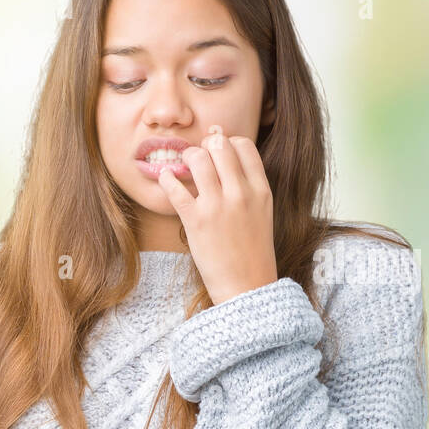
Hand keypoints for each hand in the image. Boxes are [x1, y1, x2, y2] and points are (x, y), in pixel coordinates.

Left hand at [157, 125, 278, 304]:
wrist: (247, 286)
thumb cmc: (253, 251)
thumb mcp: (262, 213)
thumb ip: (249, 187)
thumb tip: (229, 158)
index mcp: (261, 191)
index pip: (244, 145)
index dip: (228, 142)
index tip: (220, 152)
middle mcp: (241, 194)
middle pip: (220, 145)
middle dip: (206, 145)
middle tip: (200, 156)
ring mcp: (218, 206)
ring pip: (198, 158)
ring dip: (187, 157)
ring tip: (184, 167)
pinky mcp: (196, 220)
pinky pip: (175, 186)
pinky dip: (167, 177)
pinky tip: (166, 178)